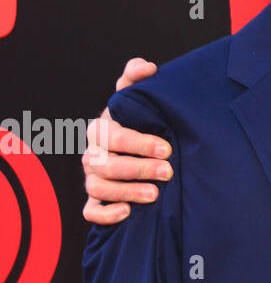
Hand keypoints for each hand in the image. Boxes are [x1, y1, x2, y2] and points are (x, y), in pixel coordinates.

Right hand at [82, 58, 172, 224]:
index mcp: (103, 129)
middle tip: (168, 172)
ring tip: (154, 195)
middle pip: (106, 164)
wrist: (146, 152)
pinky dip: (106, 214)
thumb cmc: (143, 123)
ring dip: (126, 191)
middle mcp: (93, 154)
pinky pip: (91, 212)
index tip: (167, 149)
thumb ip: (138, 79)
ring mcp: (93, 178)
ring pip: (98, 187)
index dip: (139, 143)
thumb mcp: (141, 100)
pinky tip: (127, 213)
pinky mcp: (96, 201)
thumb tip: (148, 68)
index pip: (113, 136)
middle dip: (137, 168)